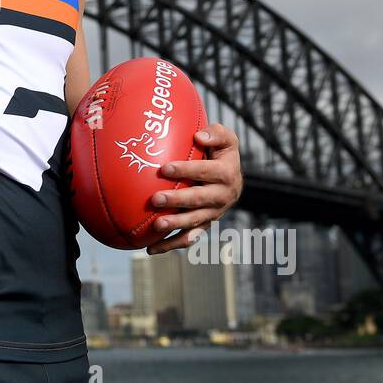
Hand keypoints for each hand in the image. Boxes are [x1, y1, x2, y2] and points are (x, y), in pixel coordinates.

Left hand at [143, 123, 242, 254]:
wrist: (231, 174)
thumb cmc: (219, 150)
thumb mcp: (224, 137)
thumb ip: (215, 133)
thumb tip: (198, 137)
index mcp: (227, 173)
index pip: (206, 171)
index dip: (186, 170)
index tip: (164, 169)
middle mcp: (224, 196)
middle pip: (199, 199)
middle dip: (177, 200)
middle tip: (155, 199)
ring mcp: (215, 213)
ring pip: (195, 221)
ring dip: (175, 225)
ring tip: (156, 226)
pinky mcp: (205, 224)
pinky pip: (189, 237)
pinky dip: (172, 245)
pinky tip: (152, 249)